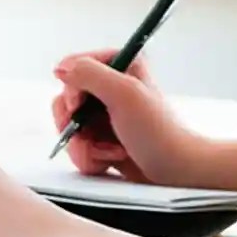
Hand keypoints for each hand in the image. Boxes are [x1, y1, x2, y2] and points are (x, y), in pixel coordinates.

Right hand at [51, 50, 207, 186]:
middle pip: (65, 101)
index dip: (71, 90)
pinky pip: (79, 148)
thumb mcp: (124, 94)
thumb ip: (90, 75)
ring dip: (86, 146)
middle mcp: (111, 87)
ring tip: (112, 151)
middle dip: (76, 125)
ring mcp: (105, 115)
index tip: (79, 107)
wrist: (176, 171)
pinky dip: (93, 158)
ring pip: (70, 129)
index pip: (73, 68)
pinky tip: (114, 159)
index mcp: (119, 65)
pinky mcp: (103, 139)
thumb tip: (60, 69)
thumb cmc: (158, 132)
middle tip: (91, 135)